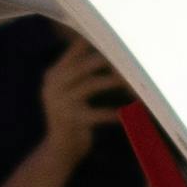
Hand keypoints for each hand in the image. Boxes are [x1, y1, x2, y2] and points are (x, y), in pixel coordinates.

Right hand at [34, 38, 127, 155]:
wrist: (58, 152)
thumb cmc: (71, 118)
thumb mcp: (69, 93)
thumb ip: (80, 73)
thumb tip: (105, 51)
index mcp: (54, 75)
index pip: (73, 51)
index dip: (91, 41)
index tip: (113, 34)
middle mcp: (54, 85)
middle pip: (83, 65)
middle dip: (108, 59)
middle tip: (129, 56)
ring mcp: (60, 103)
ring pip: (91, 85)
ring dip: (114, 81)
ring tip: (133, 81)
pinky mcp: (71, 121)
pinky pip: (97, 113)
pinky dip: (114, 112)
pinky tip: (130, 111)